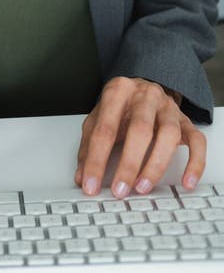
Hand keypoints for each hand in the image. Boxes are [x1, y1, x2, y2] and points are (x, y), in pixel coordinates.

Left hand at [74, 76, 205, 197]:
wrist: (144, 87)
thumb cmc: (120, 107)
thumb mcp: (98, 118)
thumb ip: (89, 145)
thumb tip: (82, 177)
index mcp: (118, 91)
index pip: (105, 128)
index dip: (96, 159)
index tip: (91, 184)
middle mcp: (145, 96)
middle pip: (139, 129)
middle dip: (129, 164)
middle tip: (120, 190)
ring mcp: (168, 107)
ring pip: (168, 134)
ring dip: (155, 164)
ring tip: (143, 187)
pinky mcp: (186, 120)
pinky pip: (197, 141)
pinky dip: (194, 163)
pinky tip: (186, 182)